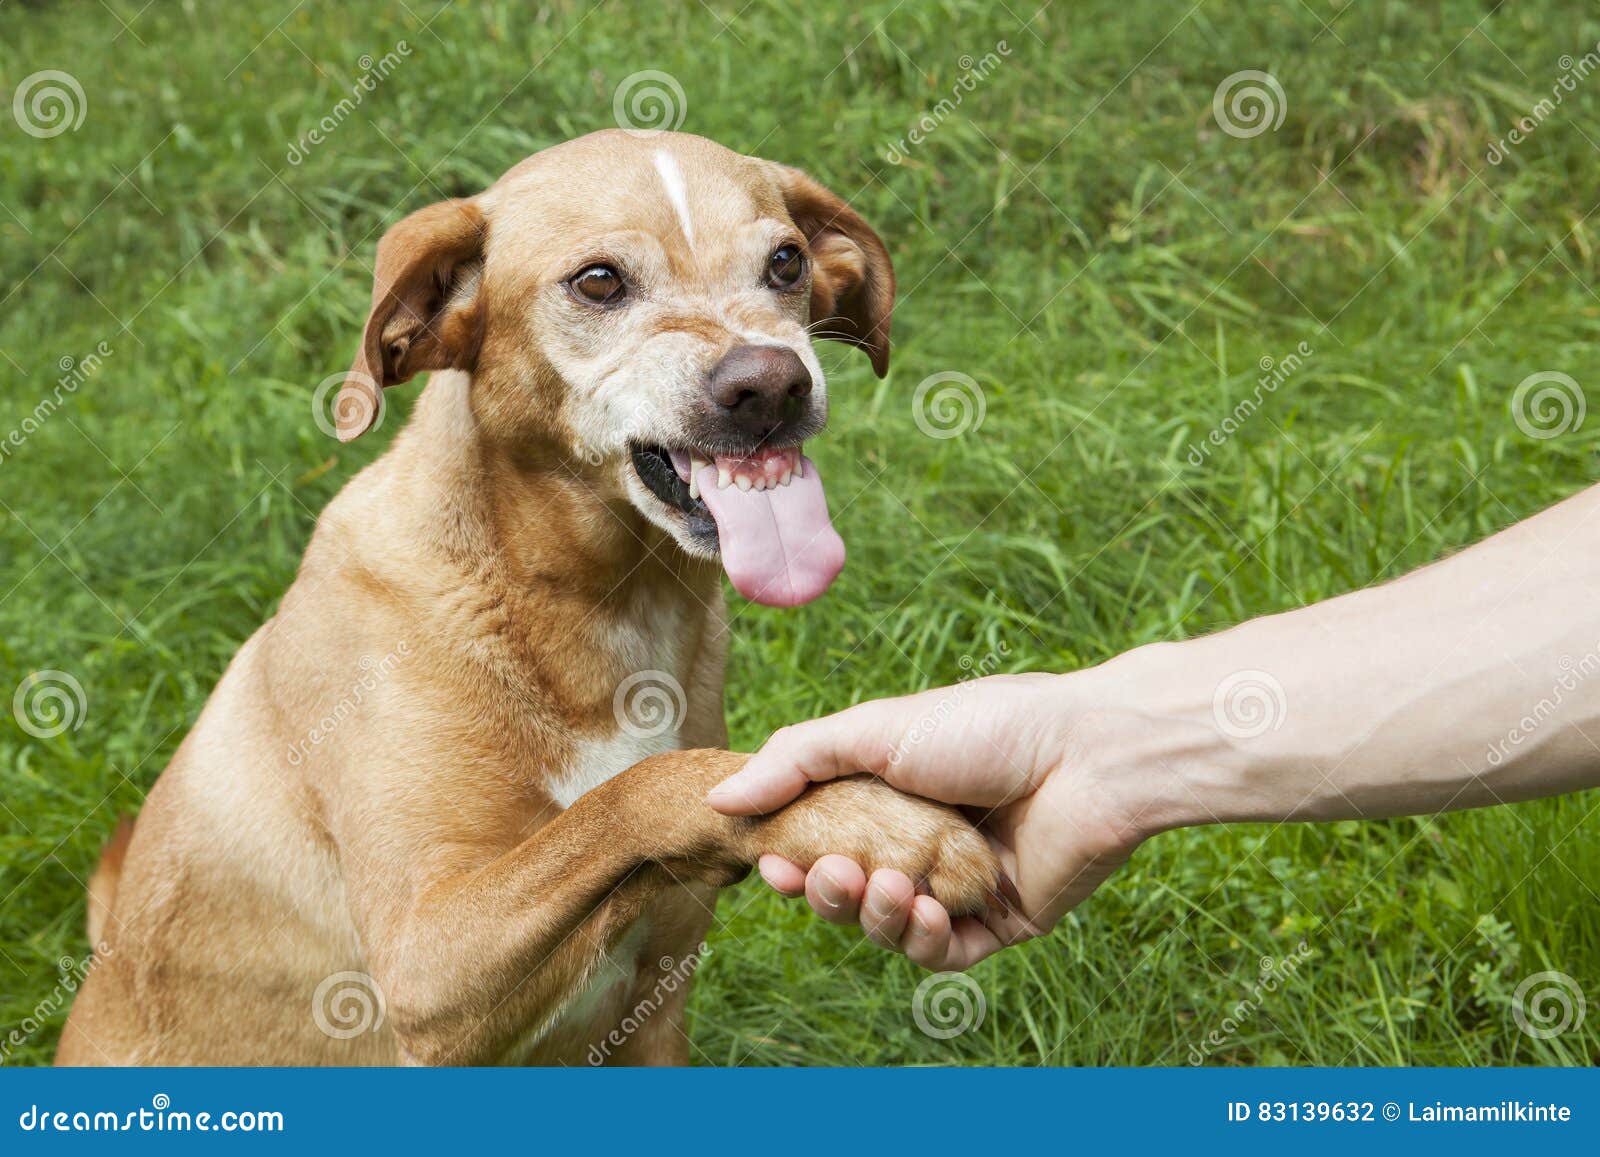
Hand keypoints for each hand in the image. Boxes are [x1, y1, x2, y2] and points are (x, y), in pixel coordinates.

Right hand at [706, 673, 1143, 969]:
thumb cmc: (989, 726)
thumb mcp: (874, 729)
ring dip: (877, 916)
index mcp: (892, 796)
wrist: (1089, 755)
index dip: (793, 863)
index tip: (775, 866)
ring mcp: (962, 886)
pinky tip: (929, 913)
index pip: (823, 843)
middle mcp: (923, 843)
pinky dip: (926, 942)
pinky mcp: (1003, 923)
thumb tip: (721, 798)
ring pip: (893, 929)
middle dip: (829, 894)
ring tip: (893, 887)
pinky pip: (947, 955)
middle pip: (851, 893)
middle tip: (830, 873)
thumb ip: (795, 760)